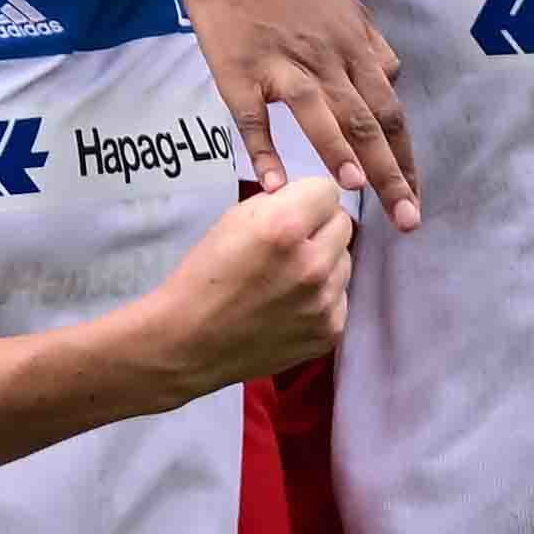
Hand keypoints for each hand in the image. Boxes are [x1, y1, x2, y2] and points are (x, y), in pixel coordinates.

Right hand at [147, 174, 356, 394]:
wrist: (188, 343)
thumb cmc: (204, 277)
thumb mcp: (233, 220)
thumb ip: (279, 201)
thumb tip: (309, 200)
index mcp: (284, 227)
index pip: (328, 191)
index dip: (307, 198)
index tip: (292, 211)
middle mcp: (311, 264)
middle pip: (343, 224)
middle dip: (319, 228)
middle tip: (290, 244)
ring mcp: (324, 302)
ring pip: (344, 261)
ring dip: (324, 262)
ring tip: (286, 277)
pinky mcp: (329, 331)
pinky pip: (340, 296)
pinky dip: (322, 296)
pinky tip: (291, 304)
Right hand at [172, 0, 418, 228]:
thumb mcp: (346, 8)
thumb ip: (372, 49)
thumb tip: (392, 84)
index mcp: (354, 46)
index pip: (390, 110)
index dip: (405, 156)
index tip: (416, 197)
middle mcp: (327, 57)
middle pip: (366, 119)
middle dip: (389, 172)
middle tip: (406, 219)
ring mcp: (282, 63)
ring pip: (318, 112)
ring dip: (338, 152)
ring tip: (356, 191)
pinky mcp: (240, 71)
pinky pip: (253, 116)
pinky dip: (264, 149)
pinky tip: (274, 184)